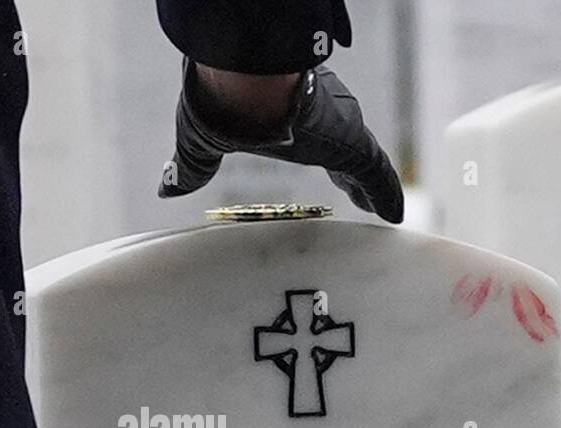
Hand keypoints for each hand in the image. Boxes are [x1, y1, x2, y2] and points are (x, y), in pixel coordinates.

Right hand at [159, 60, 403, 223]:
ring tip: (383, 207)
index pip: (311, 142)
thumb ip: (191, 167)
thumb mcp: (201, 143)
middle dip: (350, 175)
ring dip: (371, 185)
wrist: (239, 81)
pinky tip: (394, 214)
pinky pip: (376, 174)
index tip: (329, 176)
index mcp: (286, 121)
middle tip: (360, 195)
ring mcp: (339, 130)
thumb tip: (165, 188)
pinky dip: (385, 194)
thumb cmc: (219, 101)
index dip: (322, 160)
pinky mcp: (350, 144)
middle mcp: (318, 121)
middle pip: (342, 152)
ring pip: (363, 161)